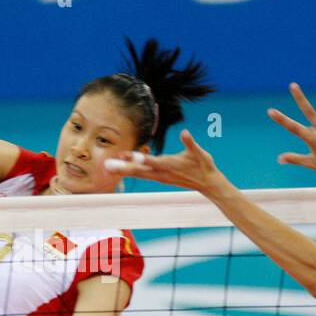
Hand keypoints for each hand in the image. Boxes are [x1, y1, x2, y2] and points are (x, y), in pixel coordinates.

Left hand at [102, 129, 228, 193]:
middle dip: (123, 168)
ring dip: (124, 170)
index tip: (128, 155)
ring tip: (109, 166)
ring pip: (139, 173)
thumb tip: (185, 132)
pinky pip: (143, 174)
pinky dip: (133, 170)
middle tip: (107, 166)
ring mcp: (161, 177)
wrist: (208, 183)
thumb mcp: (200, 153)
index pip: (153, 162)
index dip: (141, 158)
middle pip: (139, 171)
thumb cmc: (204, 166)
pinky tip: (124, 166)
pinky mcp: (161, 178)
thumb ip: (191, 143)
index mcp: (171, 165)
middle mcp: (163, 173)